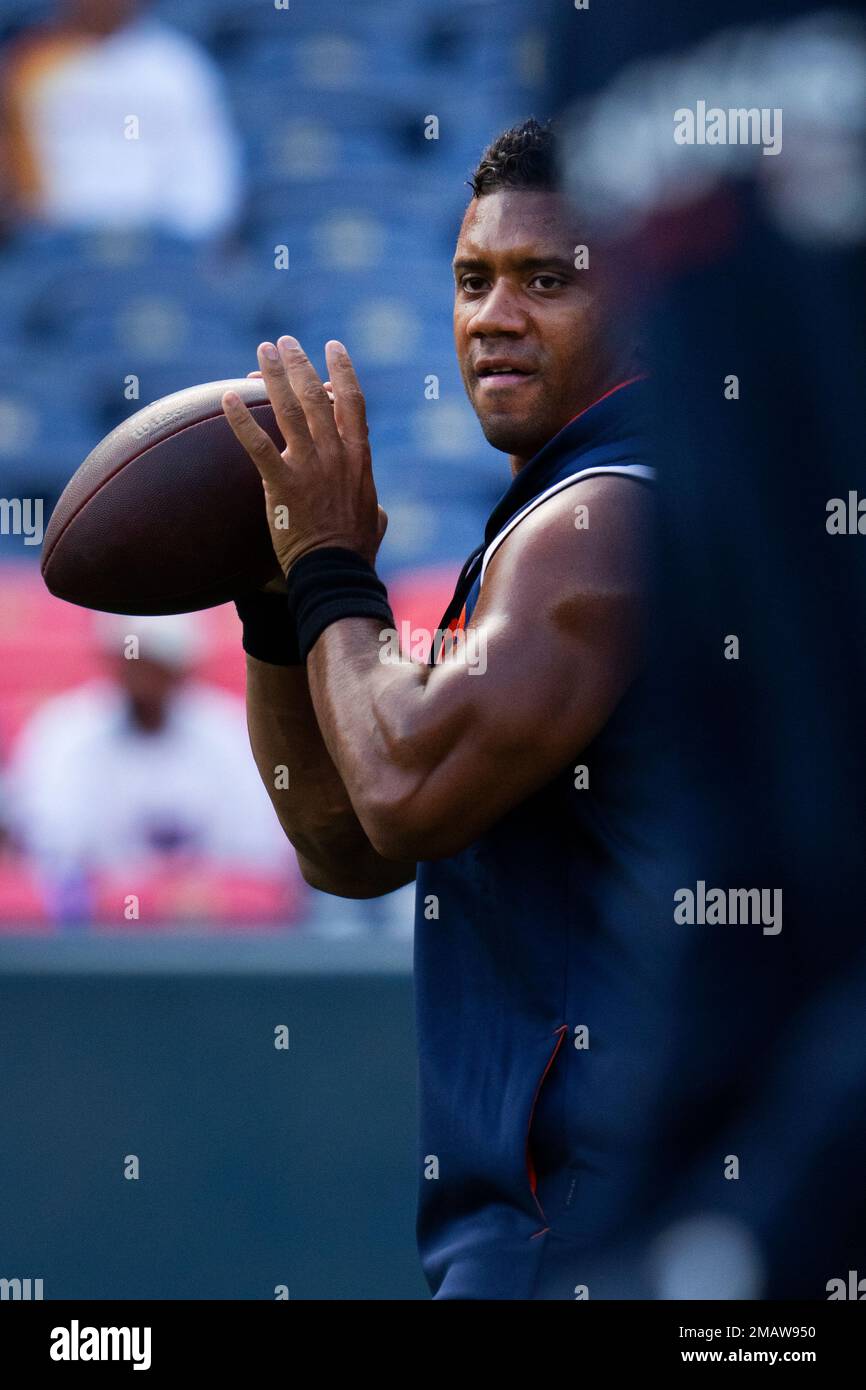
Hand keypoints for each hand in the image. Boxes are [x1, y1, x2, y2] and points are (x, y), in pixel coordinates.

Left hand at [223, 338, 386, 574]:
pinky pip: (257, 445)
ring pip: (289, 409)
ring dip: (273, 376)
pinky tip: (224, 399)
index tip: (333, 347)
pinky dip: (240, 419)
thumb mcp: (375, 521)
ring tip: (262, 352)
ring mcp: (309, 467)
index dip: (343, 370)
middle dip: (300, 364)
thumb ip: (374, 507)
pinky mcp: (283, 484)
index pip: (353, 402)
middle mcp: (336, 454)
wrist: (336, 572)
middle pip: (317, 395)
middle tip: (284, 342)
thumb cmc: (354, 551)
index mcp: (359, 457)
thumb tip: (378, 511)